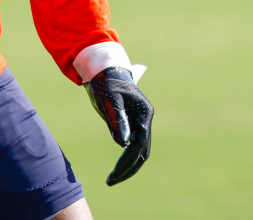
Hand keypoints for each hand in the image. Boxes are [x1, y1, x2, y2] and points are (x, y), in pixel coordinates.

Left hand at [86, 67, 152, 185]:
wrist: (106, 70)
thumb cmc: (107, 83)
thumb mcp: (110, 100)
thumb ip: (118, 119)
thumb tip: (123, 143)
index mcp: (144, 112)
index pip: (139, 143)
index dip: (127, 160)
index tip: (114, 173)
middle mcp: (146, 118)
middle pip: (143, 150)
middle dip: (129, 168)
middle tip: (111, 180)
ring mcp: (142, 121)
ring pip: (141, 151)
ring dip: (129, 166)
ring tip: (113, 178)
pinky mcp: (135, 124)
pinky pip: (135, 146)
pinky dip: (128, 158)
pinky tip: (117, 167)